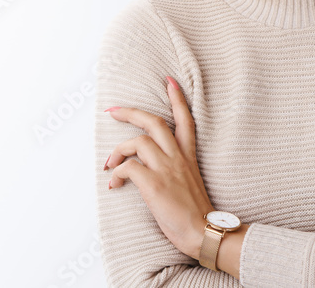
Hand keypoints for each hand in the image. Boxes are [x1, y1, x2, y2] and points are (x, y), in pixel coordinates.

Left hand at [104, 76, 212, 259]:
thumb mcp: (189, 181)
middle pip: (153, 122)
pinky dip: (117, 173)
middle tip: (112, 110)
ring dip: (118, 150)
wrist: (204, 233)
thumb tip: (149, 166)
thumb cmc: (195, 213)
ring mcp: (166, 169)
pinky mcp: (154, 184)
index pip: (185, 120)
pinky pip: (129, 168)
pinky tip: (115, 184)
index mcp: (188, 156)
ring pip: (137, 141)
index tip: (169, 81)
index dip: (177, 98)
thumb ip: (175, 168)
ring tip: (110, 164)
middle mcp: (177, 158)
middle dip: (130, 112)